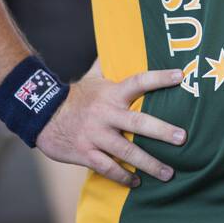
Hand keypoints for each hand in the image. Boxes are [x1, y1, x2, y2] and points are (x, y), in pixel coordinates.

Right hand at [35, 65, 186, 184]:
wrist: (41, 116)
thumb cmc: (74, 97)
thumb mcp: (91, 78)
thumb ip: (108, 64)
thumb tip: (118, 40)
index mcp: (111, 93)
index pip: (139, 81)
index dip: (159, 78)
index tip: (180, 75)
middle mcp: (106, 114)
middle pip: (138, 122)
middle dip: (162, 131)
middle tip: (182, 138)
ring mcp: (96, 135)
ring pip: (126, 150)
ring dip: (149, 163)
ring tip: (168, 173)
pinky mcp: (85, 153)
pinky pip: (107, 167)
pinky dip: (123, 176)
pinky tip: (136, 182)